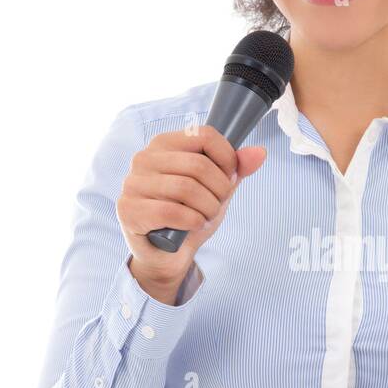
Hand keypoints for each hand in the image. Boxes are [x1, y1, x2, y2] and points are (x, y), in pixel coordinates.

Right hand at [117, 124, 266, 289]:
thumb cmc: (189, 215)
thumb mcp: (217, 189)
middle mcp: (144, 158)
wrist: (167, 253)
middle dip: (219, 190)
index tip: (229, 178)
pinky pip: (170, 211)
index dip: (227, 159)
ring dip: (207, 208)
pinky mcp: (127, 209)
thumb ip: (236, 169)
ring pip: (186, 188)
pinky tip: (193, 225)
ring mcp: (132, 183)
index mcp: (164, 144)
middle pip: (198, 165)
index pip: (204, 135)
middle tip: (217, 204)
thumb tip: (259, 153)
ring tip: (205, 216)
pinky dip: (192, 221)